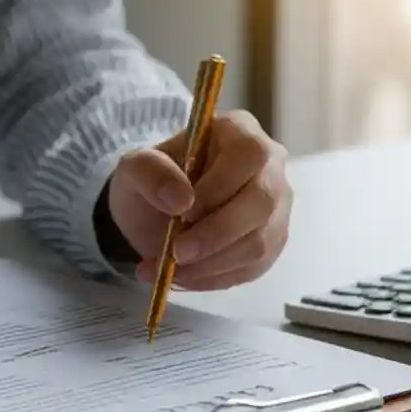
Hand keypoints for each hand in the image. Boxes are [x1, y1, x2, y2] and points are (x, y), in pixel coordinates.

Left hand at [106, 109, 291, 289]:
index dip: (219, 188)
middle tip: (175, 254)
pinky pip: (253, 268)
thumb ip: (151, 173)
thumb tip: (181, 200)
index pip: (249, 156)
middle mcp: (270, 167)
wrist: (157, 211)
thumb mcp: (134, 168)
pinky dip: (214, 279)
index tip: (182, 213)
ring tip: (170, 271)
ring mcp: (276, 208)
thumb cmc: (153, 180)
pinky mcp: (271, 243)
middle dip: (216, 235)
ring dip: (212, 265)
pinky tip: (184, 278)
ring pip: (260, 243)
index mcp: (240, 132)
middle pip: (262, 203)